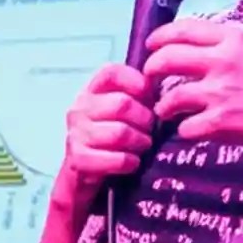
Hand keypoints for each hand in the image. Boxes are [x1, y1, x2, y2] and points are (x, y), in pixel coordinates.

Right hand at [56, 63, 154, 205]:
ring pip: (120, 133)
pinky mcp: (78, 159)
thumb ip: (139, 94)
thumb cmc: (112, 133)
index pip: (111, 73)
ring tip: (144, 144)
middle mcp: (79, 107)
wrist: (86, 169)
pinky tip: (133, 161)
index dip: (136, 81)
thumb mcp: (122, 109)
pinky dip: (130, 162)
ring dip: (140, 141)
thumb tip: (167, 90)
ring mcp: (75, 133)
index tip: (149, 95)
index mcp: (92, 90)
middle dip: (145, 119)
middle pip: (122, 104)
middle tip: (150, 128)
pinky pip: (116, 159)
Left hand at [142, 18, 242, 167]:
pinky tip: (192, 130)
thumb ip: (235, 45)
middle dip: (151, 69)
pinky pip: (185, 127)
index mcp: (234, 38)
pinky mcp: (220, 122)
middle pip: (167, 59)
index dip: (160, 37)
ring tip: (166, 110)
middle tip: (150, 78)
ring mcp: (220, 92)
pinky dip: (185, 130)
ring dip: (163, 106)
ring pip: (170, 97)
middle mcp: (223, 60)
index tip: (151, 45)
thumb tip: (207, 43)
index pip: (183, 29)